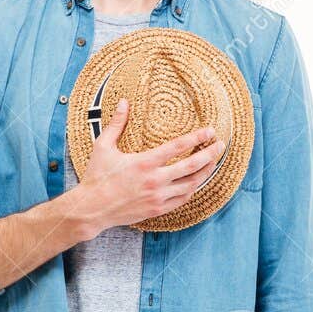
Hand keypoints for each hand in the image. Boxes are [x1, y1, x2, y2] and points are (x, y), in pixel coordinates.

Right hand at [74, 98, 226, 236]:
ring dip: (205, 172)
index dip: (197, 138)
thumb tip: (124, 102)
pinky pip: (182, 200)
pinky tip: (197, 182)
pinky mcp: (157, 210)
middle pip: (192, 166)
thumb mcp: (103, 146)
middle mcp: (155, 180)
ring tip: (213, 162)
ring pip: (191, 185)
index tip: (209, 131)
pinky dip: (192, 190)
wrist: (92, 209)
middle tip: (220, 146)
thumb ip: (116, 123)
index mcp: (144, 163)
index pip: (178, 147)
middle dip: (210, 155)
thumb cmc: (96, 177)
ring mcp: (158, 197)